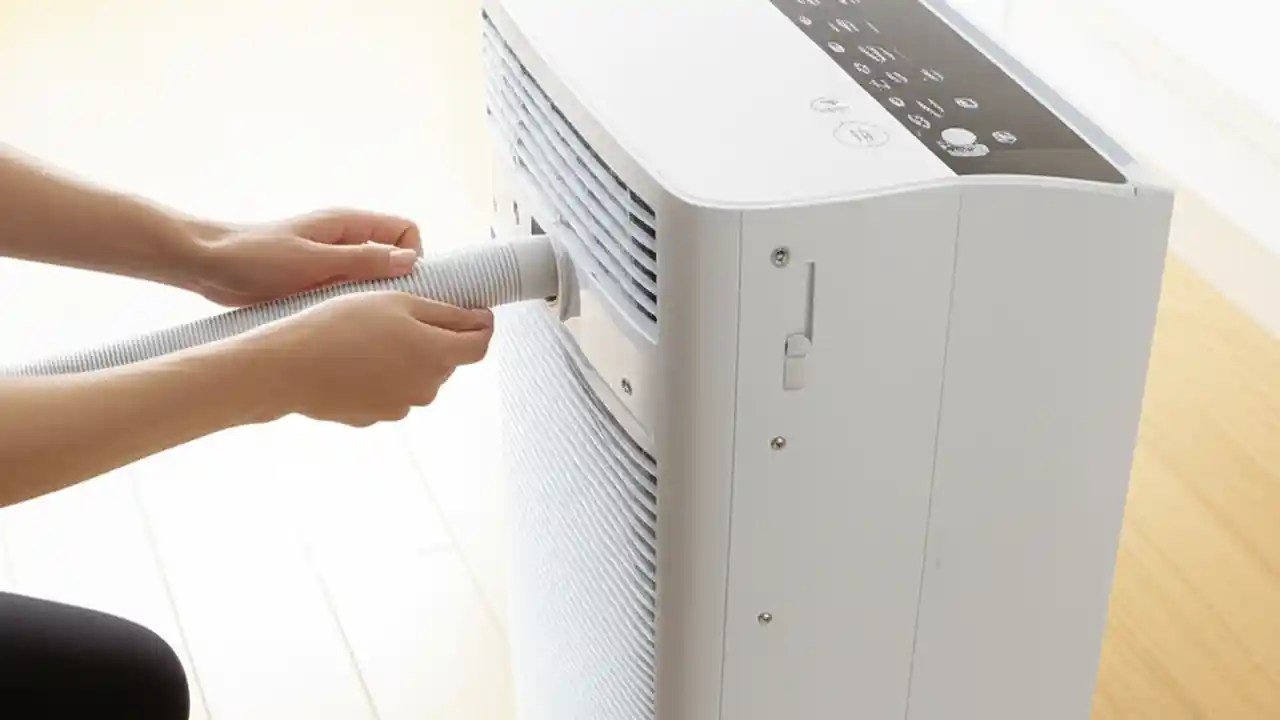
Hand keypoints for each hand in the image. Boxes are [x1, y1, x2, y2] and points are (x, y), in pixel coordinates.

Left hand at [192, 210, 422, 305]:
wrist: (209, 265)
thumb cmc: (256, 258)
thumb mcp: (314, 261)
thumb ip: (363, 260)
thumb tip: (410, 260)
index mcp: (348, 224)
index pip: (405, 230)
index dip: (412, 255)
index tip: (400, 284)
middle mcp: (345, 241)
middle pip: (392, 257)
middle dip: (395, 283)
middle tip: (381, 310)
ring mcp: (332, 262)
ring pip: (372, 280)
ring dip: (371, 299)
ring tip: (356, 320)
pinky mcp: (318, 282)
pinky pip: (349, 294)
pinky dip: (350, 307)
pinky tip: (338, 324)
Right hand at [238, 292, 493, 426]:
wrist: (288, 366)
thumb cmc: (340, 325)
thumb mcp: (398, 301)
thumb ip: (446, 313)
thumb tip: (480, 321)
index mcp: (437, 355)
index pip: (480, 344)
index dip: (481, 325)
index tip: (473, 311)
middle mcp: (426, 388)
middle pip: (447, 360)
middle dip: (435, 338)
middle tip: (401, 315)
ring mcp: (401, 406)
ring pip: (418, 377)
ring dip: (407, 358)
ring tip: (370, 337)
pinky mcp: (376, 416)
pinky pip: (391, 391)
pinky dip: (382, 376)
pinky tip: (354, 361)